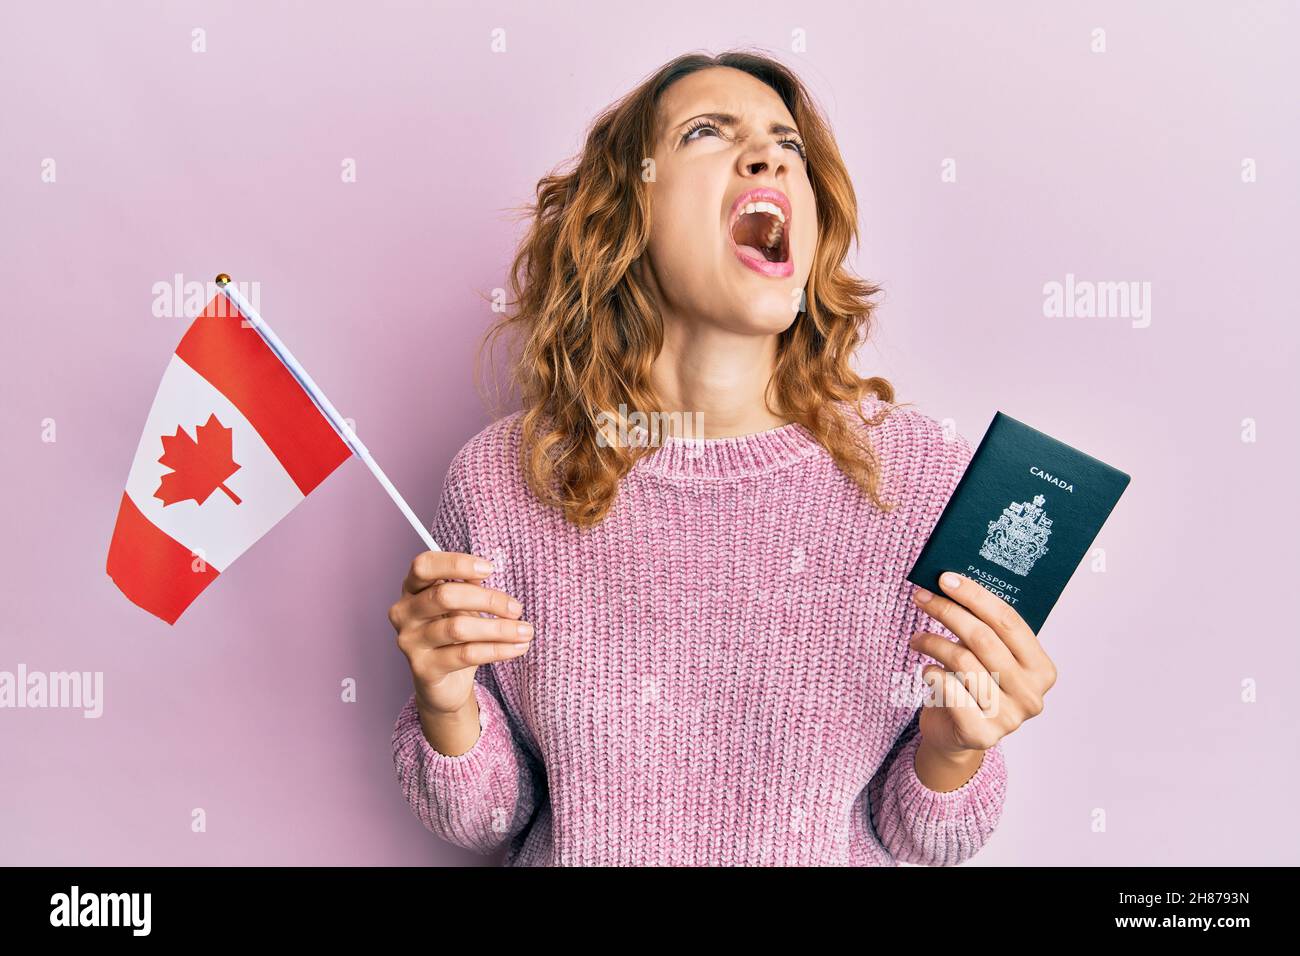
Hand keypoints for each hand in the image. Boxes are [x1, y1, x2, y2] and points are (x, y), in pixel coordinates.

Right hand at [388, 550, 532, 716]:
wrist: (444, 683)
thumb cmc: (454, 636)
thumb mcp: (462, 607)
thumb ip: (469, 588)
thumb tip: (485, 573)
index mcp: (412, 588)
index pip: (424, 565)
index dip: (456, 564)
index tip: (489, 569)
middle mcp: (404, 613)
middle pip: (444, 596)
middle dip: (487, 599)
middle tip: (516, 608)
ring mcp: (409, 641)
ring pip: (458, 628)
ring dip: (499, 628)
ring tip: (526, 631)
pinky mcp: (423, 668)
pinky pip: (465, 654)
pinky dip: (497, 649)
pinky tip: (518, 647)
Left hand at [909, 571, 1056, 760]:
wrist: (956, 733)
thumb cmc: (971, 685)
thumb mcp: (986, 656)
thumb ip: (984, 629)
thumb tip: (953, 583)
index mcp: (1041, 668)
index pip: (1008, 622)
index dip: (975, 596)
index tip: (946, 579)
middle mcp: (1031, 694)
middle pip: (983, 638)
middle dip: (948, 611)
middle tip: (921, 597)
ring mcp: (1009, 718)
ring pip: (963, 661)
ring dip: (932, 642)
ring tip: (917, 638)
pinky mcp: (982, 734)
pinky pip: (950, 690)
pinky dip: (932, 673)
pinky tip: (926, 670)